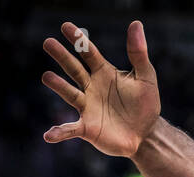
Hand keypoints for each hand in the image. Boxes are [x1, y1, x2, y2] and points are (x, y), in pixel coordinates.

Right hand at [42, 21, 160, 157]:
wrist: (146, 135)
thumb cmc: (145, 105)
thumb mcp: (146, 78)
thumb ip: (139, 53)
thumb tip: (136, 23)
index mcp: (104, 73)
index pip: (88, 52)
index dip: (79, 40)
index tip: (66, 26)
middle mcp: (91, 87)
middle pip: (74, 69)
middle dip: (62, 56)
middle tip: (48, 42)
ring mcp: (87, 107)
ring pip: (70, 94)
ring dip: (58, 86)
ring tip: (46, 76)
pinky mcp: (87, 128)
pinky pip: (70, 129)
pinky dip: (60, 132)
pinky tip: (48, 135)